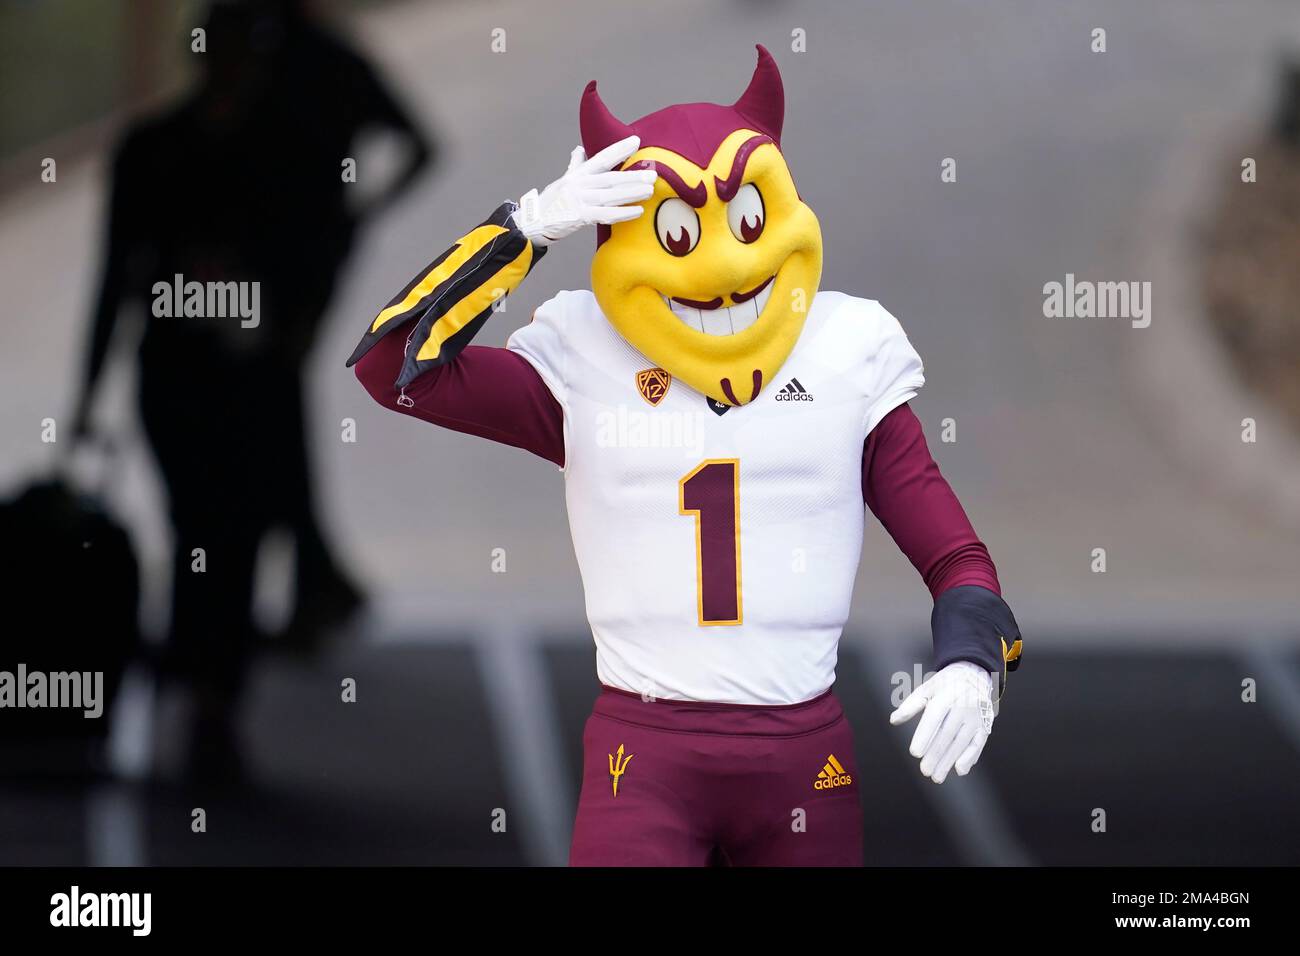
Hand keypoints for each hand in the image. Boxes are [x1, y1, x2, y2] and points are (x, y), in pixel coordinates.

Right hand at [512, 135, 656, 245]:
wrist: (533, 221)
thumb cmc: (551, 201)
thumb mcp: (562, 180)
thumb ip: (575, 165)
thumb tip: (579, 149)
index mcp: (577, 174)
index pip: (601, 158)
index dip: (618, 150)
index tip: (635, 142)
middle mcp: (579, 184)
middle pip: (610, 178)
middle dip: (632, 176)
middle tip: (652, 174)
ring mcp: (579, 200)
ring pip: (610, 195)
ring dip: (631, 193)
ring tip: (649, 190)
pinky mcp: (579, 216)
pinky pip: (605, 215)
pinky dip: (622, 213)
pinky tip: (637, 211)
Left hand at [890, 661, 995, 783]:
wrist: (975, 674)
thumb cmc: (945, 684)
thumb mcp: (927, 688)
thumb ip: (910, 705)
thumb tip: (894, 720)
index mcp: (946, 695)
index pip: (934, 717)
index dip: (925, 736)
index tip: (915, 753)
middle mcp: (963, 706)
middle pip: (948, 734)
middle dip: (936, 755)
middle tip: (925, 771)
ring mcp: (976, 717)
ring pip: (962, 742)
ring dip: (949, 761)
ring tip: (936, 776)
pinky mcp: (985, 725)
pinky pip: (978, 744)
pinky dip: (970, 758)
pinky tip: (960, 770)